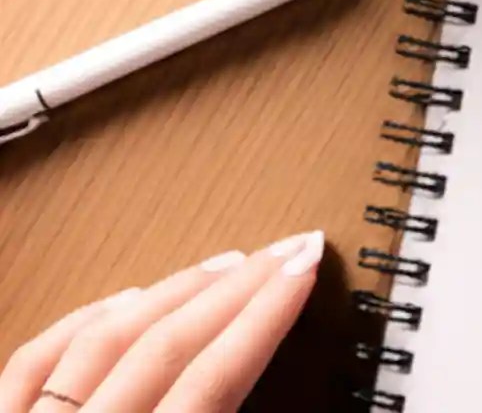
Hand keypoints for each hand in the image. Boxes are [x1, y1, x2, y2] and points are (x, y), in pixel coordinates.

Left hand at [0, 231, 322, 411]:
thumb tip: (269, 374)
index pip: (217, 376)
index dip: (268, 315)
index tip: (305, 267)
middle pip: (170, 344)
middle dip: (240, 288)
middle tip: (287, 248)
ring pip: (106, 337)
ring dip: (174, 292)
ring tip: (227, 263)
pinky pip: (34, 357)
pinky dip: (86, 320)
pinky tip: (125, 297)